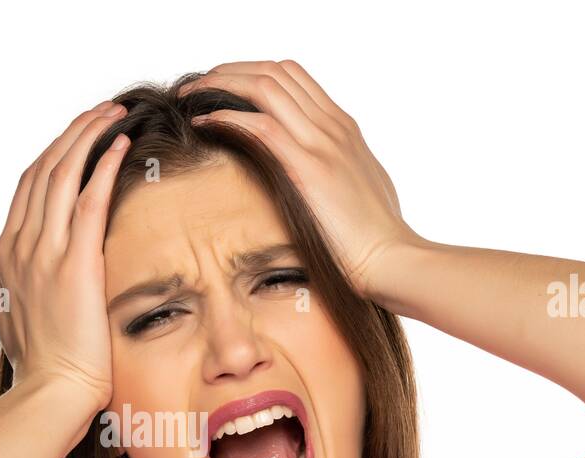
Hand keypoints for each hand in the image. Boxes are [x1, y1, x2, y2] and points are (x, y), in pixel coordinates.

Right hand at [0, 101, 130, 410]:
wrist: (49, 397)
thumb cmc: (45, 373)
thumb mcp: (25, 324)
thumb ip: (30, 294)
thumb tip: (39, 287)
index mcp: (6, 257)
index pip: (27, 189)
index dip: (52, 156)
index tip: (77, 139)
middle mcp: (18, 246)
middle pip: (41, 170)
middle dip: (70, 134)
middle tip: (98, 112)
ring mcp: (42, 253)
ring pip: (61, 173)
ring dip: (87, 136)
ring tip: (112, 114)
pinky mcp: (73, 264)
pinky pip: (87, 200)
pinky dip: (102, 166)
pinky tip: (121, 144)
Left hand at [179, 60, 419, 301]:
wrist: (393, 259)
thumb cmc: (376, 237)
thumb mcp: (358, 188)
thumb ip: (338, 169)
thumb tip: (320, 173)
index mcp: (344, 128)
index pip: (294, 76)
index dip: (253, 73)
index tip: (224, 86)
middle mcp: (333, 126)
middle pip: (275, 71)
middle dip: (230, 70)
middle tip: (199, 85)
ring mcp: (322, 143)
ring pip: (265, 86)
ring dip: (221, 84)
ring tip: (192, 96)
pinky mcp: (308, 168)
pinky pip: (260, 126)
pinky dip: (226, 116)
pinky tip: (202, 122)